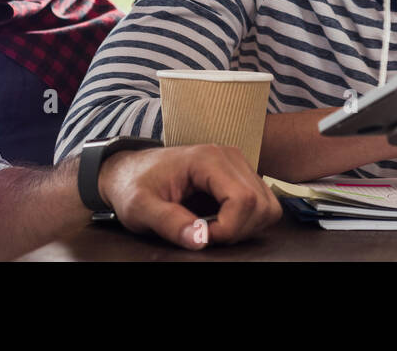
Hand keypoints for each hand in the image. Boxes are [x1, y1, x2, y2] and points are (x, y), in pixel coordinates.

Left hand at [97, 144, 281, 249]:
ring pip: (267, 206)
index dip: (228, 229)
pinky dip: (248, 221)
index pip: (243, 200)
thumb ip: (169, 223)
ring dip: (246, 227)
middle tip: (205, 234)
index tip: (200, 236)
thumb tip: (200, 239)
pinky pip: (262, 204)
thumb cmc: (133, 186)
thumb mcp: (140, 208)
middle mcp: (230, 156)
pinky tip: (220, 222)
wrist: (129, 171)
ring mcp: (239, 165)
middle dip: (237, 231)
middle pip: (260, 205)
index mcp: (208, 159)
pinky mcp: (240, 176)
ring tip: (213, 229)